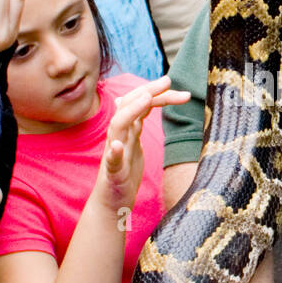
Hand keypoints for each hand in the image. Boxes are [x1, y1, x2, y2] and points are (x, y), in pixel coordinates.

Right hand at [94, 76, 190, 217]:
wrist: (111, 202)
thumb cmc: (123, 172)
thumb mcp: (133, 141)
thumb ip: (136, 120)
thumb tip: (142, 97)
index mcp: (127, 130)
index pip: (138, 103)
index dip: (153, 91)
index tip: (171, 82)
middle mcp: (119, 137)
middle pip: (129, 107)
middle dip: (147, 91)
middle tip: (168, 81)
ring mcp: (114, 154)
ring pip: (118, 127)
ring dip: (130, 112)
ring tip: (145, 100)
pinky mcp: (112, 173)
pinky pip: (110, 161)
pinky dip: (113, 153)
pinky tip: (116, 147)